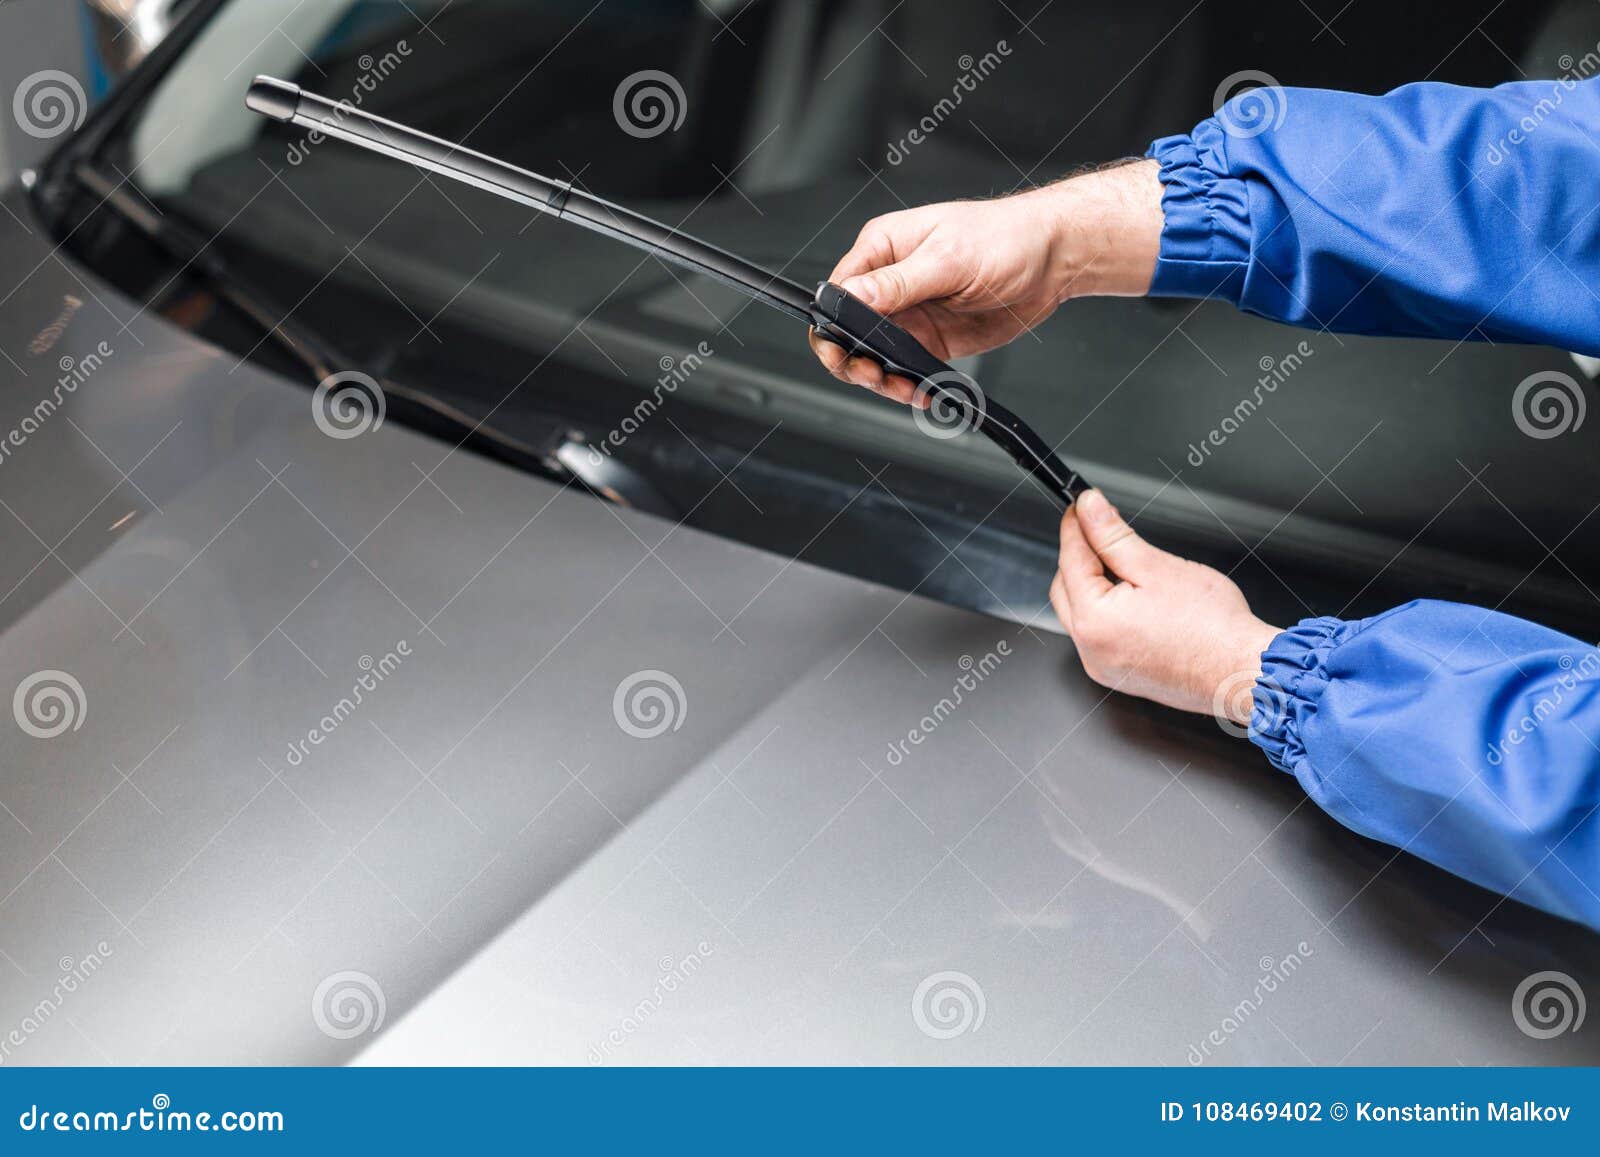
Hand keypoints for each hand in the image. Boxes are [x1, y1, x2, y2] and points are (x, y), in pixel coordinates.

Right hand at [810, 159, 1162, 404]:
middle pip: (845, 331)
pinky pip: (905, 370)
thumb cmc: (1005, 237)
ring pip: (872, 357)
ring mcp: (908, 314)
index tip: (847, 349)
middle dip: (851, 359)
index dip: (833, 325)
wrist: (1052, 259)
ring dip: (881, 379)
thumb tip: (853, 295)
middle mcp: (889, 283)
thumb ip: (898, 282)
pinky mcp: (929, 339)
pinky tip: (922, 392)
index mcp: (882, 249)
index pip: (838, 291)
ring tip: (903, 388)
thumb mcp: (948, 258)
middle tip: (872, 375)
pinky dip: (908, 387)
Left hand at [1049, 490, 1280, 724]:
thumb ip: (1114, 536)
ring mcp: (1104, 667)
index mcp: (1093, 622)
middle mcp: (1091, 651)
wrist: (1242, 670)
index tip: (1081, 506)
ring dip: (1094, 584)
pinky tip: (1135, 596)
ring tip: (1126, 562)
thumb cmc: (1212, 628)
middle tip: (1102, 528)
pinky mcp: (1122, 675)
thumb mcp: (1156, 566)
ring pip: (1082, 614)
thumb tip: (1090, 509)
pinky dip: (1109, 611)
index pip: (1070, 560)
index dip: (1076, 527)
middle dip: (1080, 556)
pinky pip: (1101, 635)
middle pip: (1066, 588)